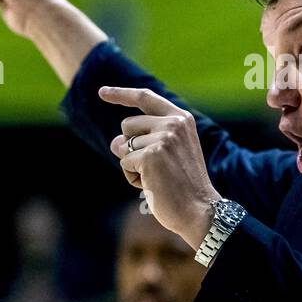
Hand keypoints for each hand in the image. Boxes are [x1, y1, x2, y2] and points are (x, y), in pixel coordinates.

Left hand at [101, 85, 221, 250]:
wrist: (199, 209)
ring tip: (155, 178)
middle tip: (154, 168)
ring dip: (132, 165)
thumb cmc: (182, 185)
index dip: (121, 94)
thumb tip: (115, 142)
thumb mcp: (166, 155)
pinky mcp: (150, 155)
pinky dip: (132, 177)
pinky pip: (124, 162)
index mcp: (181, 119)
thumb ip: (143, 140)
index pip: (146, 98)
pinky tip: (152, 185)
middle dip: (130, 147)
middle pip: (127, 125)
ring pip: (124, 146)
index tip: (102, 92)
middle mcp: (173, 123)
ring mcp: (163, 138)